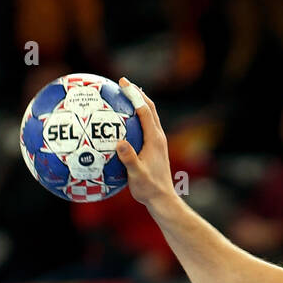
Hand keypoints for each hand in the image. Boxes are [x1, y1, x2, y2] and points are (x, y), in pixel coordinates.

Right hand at [114, 77, 175, 209]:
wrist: (162, 199)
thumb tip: (120, 143)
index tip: (123, 83)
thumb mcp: (136, 174)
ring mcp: (157, 142)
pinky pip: (145, 127)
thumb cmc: (148, 188)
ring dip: (138, 103)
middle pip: (149, 108)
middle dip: (137, 93)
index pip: (145, 111)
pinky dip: (136, 117)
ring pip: (149, 116)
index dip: (135, 95)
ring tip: (124, 94)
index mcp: (154, 139)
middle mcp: (158, 137)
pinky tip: (123, 120)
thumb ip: (129, 159)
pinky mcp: (154, 148)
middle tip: (123, 83)